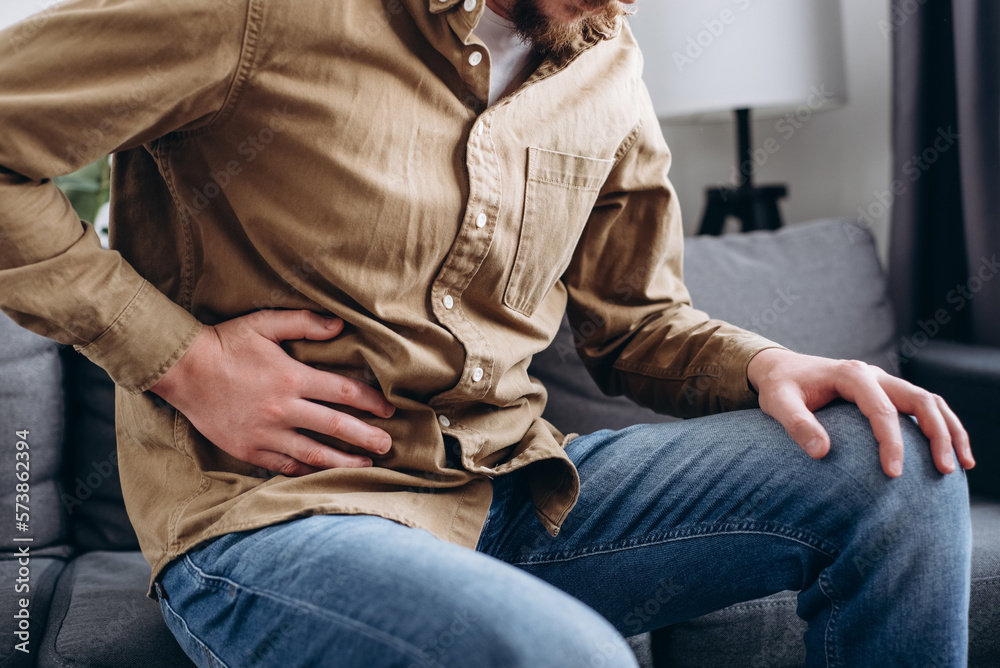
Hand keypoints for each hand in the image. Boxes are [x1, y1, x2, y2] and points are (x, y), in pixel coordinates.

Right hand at [150, 309, 394, 475]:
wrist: (182, 370)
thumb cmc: (226, 343)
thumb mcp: (265, 323)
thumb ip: (303, 323)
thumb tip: (339, 325)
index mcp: (291, 378)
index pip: (342, 393)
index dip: (370, 402)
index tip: (388, 409)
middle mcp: (282, 409)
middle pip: (335, 427)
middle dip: (366, 437)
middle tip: (389, 445)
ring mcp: (265, 433)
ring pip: (314, 454)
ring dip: (344, 461)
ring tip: (366, 465)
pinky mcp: (249, 449)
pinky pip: (285, 466)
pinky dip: (307, 471)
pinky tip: (323, 473)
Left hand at [746, 348, 974, 476]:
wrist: (781, 370)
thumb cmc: (780, 387)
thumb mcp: (778, 403)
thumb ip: (796, 424)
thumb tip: (821, 453)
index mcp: (851, 375)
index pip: (880, 409)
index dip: (891, 442)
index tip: (894, 474)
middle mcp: (874, 375)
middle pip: (920, 399)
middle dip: (937, 434)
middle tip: (945, 470)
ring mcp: (884, 382)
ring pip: (930, 401)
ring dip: (950, 431)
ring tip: (962, 465)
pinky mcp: (887, 393)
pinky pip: (923, 407)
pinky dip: (941, 427)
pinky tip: (951, 454)